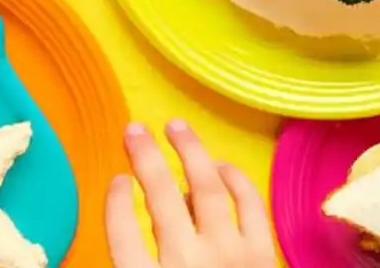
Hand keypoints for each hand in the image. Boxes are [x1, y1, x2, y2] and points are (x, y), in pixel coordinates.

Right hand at [105, 120, 275, 267]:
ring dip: (190, 151)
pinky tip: (220, 165)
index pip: (121, 233)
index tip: (117, 179)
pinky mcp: (264, 256)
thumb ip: (145, 265)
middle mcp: (187, 262)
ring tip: (176, 126)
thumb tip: (155, 223)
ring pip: (208, 190)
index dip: (115, 202)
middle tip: (135, 128)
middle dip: (145, 157)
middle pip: (161, 198)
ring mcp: (230, 256)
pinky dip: (235, 180)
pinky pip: (249, 206)